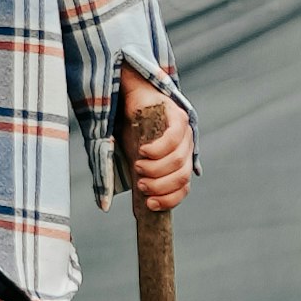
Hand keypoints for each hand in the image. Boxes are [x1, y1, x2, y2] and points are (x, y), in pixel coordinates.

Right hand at [119, 72, 192, 214]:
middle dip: (159, 186)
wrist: (128, 95)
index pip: (183, 188)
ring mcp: (185, 131)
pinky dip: (157, 150)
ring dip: (156, 169)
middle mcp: (187, 147)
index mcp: (180, 161)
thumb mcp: (133, 158)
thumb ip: (133, 177)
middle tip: (141, 183)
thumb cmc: (130, 128)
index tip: (150, 204)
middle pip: (181, 177)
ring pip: (177, 161)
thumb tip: (113, 206)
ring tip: (139, 165)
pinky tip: (144, 151)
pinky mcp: (177, 115)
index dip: (169, 200)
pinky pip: (173, 139)